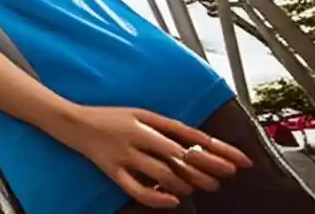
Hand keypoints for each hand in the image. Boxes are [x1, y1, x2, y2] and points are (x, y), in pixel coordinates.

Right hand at [57, 106, 252, 208]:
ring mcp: (125, 155)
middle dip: (207, 171)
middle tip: (223, 179)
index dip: (220, 150)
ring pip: (163, 175)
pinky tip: (173, 199)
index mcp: (147, 121)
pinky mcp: (112, 171)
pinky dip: (157, 197)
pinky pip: (137, 189)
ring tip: (199, 188)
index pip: (191, 137)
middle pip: (181, 158)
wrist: (73, 122)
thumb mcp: (141, 114)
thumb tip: (198, 143)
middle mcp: (138, 137)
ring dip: (187, 184)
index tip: (241, 161)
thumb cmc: (111, 117)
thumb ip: (168, 127)